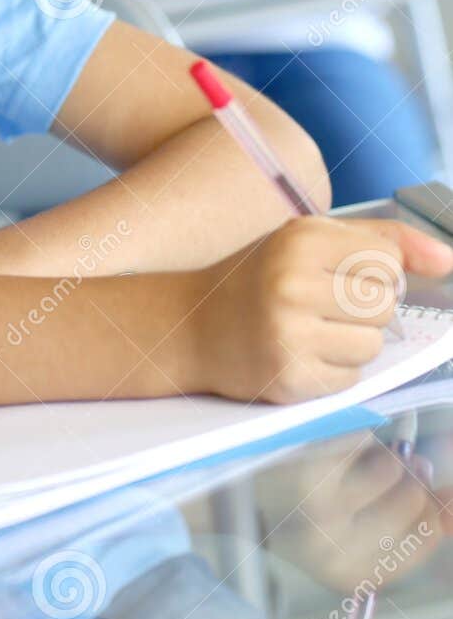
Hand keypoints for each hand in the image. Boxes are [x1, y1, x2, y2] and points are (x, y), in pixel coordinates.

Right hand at [187, 216, 452, 404]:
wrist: (192, 327)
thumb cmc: (261, 280)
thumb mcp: (310, 241)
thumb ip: (385, 240)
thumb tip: (449, 262)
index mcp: (300, 240)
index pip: (389, 261)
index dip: (375, 272)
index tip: (338, 276)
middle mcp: (292, 284)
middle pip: (385, 305)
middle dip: (364, 310)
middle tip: (321, 306)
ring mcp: (288, 334)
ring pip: (374, 345)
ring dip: (352, 343)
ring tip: (311, 331)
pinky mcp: (288, 377)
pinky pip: (351, 378)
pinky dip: (334, 371)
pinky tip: (300, 354)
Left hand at [262, 432, 452, 593]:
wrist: (232, 492)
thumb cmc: (301, 510)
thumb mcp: (356, 531)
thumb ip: (413, 520)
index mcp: (354, 575)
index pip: (426, 536)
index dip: (433, 505)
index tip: (420, 487)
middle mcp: (339, 551)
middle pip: (416, 498)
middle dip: (405, 476)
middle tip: (373, 472)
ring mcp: (322, 512)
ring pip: (394, 467)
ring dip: (379, 455)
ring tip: (346, 465)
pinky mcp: (308, 471)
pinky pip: (364, 442)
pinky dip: (354, 439)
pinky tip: (326, 452)